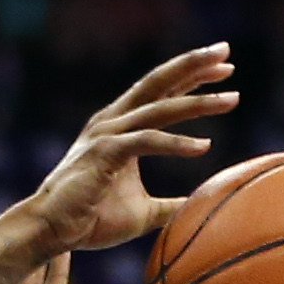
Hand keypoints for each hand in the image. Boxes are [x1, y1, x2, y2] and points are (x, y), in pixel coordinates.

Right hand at [31, 45, 237, 251]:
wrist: (51, 232)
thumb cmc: (90, 220)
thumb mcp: (143, 212)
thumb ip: (170, 205)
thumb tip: (199, 210)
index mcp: (120, 126)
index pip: (161, 92)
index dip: (192, 77)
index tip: (225, 70)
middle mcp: (113, 121)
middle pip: (159, 83)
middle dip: (194, 65)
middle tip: (226, 51)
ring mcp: (108, 134)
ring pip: (160, 108)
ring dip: (198, 102)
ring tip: (231, 98)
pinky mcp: (105, 153)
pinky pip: (147, 141)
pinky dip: (177, 143)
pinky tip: (204, 146)